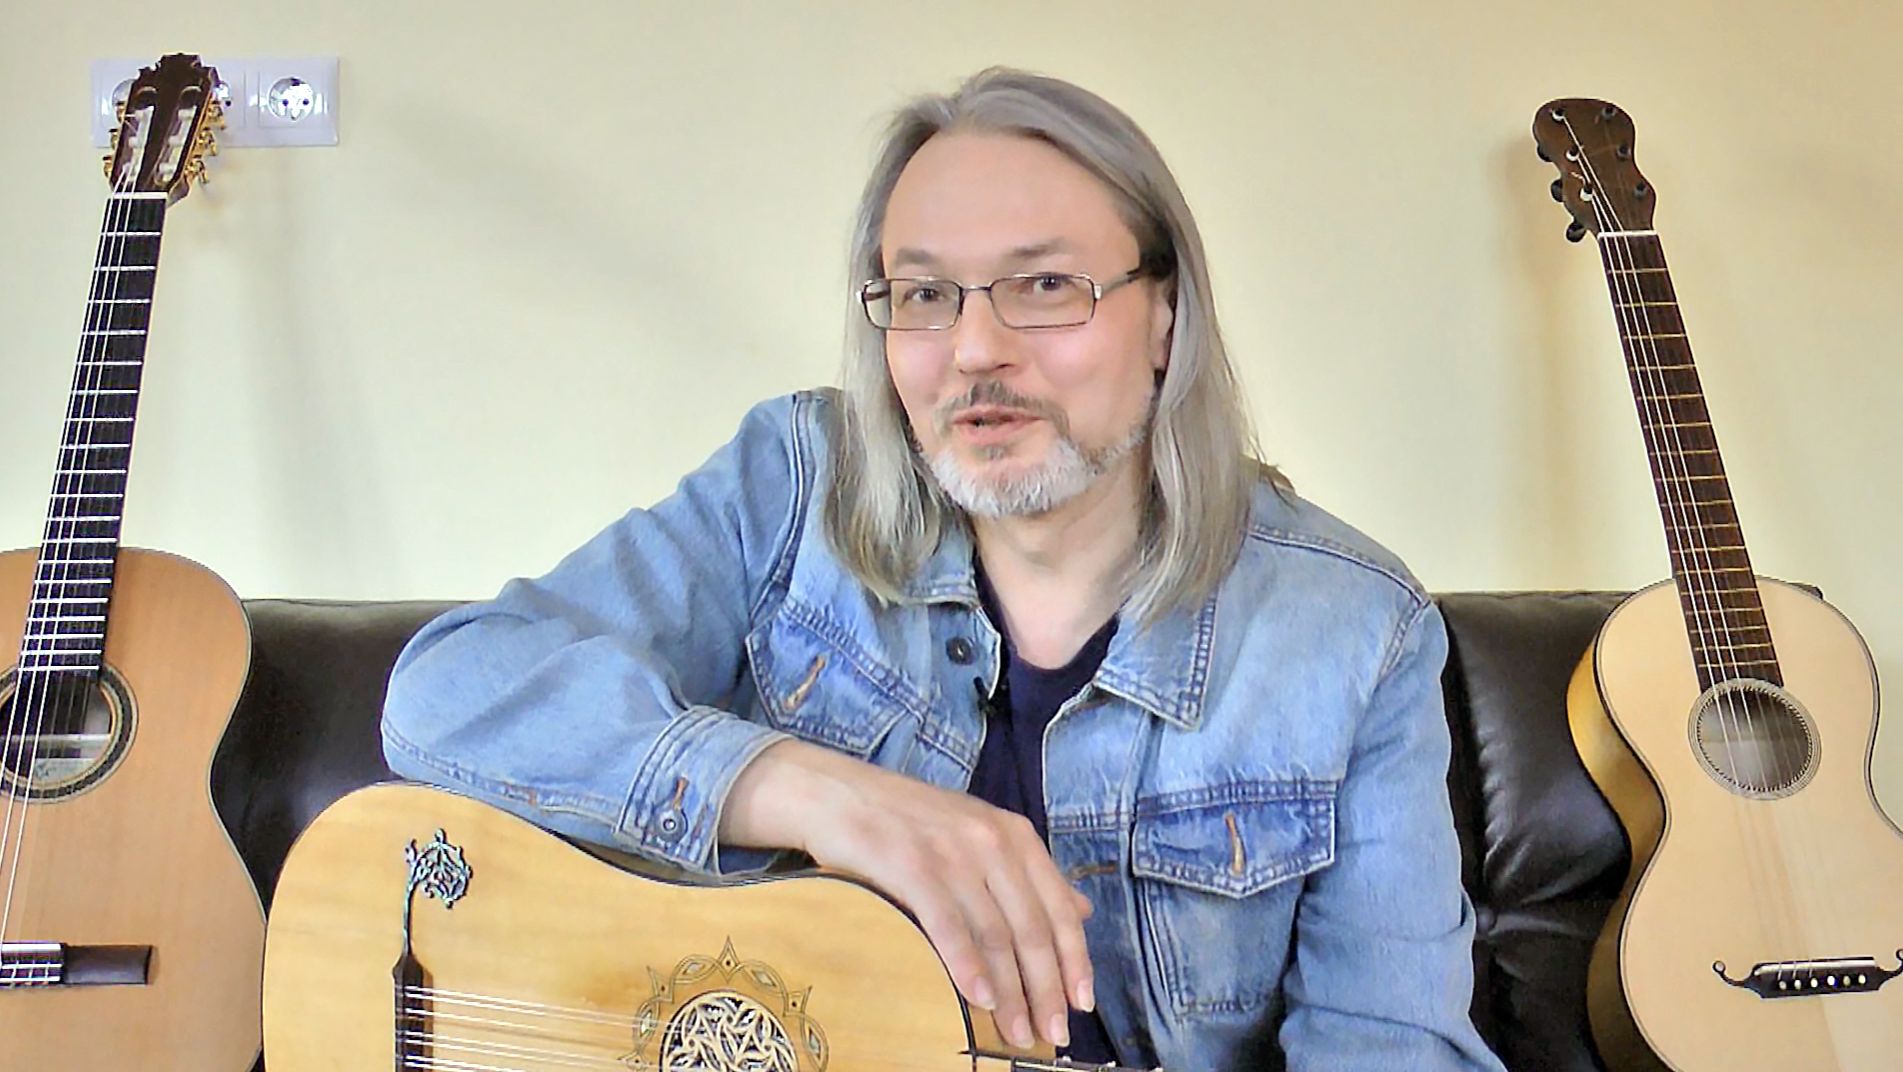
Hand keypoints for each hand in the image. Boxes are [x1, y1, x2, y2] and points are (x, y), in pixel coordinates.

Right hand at [720, 739, 1094, 1050]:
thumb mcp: (981, 834)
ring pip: (995, 933)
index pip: (1058, 908)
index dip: (1075, 960)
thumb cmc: (912, 821)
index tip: (1082, 1003)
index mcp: (1015, 834)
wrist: (839, 794)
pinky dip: (967, 966)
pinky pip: (949, 924)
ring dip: (1010, 992)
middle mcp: (991, 840)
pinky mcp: (913, 865)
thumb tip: (1083, 911)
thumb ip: (1029, 873)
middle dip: (1046, 988)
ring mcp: (953, 852)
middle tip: (1052, 1033)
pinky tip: (978, 999)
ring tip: (1017, 1032)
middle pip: (1031, 927)